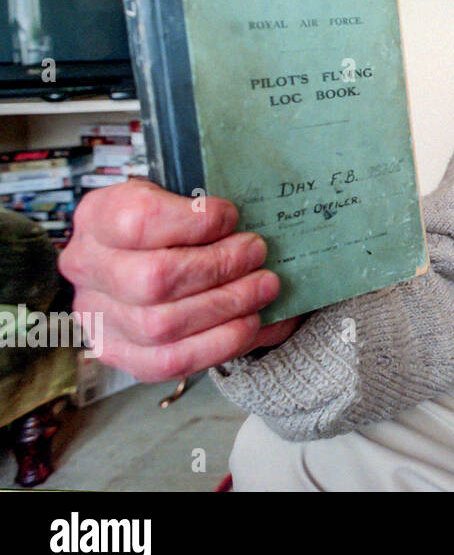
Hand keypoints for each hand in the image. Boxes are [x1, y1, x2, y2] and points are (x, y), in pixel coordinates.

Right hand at [59, 179, 300, 381]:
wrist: (144, 255)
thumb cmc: (173, 221)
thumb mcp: (179, 193)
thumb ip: (207, 200)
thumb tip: (261, 215)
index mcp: (98, 216)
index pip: (138, 220)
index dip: (195, 221)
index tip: (231, 216)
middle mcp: (87, 268)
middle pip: (155, 278)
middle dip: (220, 267)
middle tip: (257, 253)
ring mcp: (98, 316)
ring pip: (163, 325)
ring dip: (228, 305)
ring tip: (264, 286)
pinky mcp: (120, 353)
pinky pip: (170, 361)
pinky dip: (221, 343)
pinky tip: (251, 322)